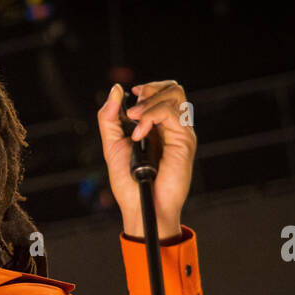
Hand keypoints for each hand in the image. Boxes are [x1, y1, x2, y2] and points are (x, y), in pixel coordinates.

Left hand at [97, 80, 195, 239]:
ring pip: (174, 95)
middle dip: (149, 90)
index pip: (162, 92)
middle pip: (172, 88)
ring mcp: (180, 132)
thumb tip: (116, 90)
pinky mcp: (185, 140)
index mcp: (157, 127)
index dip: (148, 88)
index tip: (131, 95)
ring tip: (134, 119)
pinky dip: (151, 116)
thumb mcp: (112, 145)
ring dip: (149, 103)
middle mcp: (171, 127)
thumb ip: (109, 118)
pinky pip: (171, 113)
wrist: (140, 206)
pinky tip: (138, 133)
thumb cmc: (128, 183)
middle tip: (132, 111)